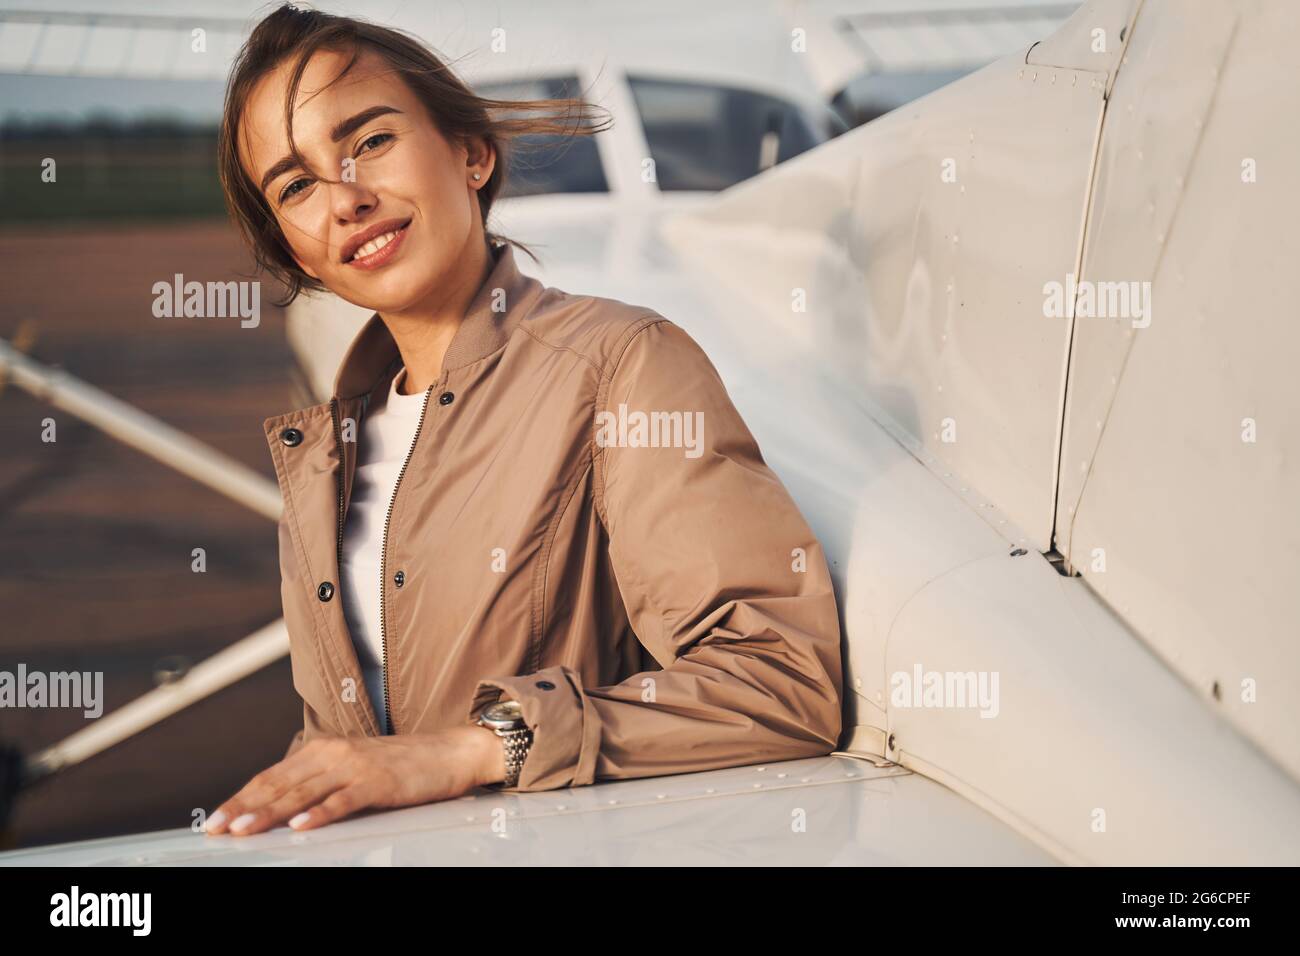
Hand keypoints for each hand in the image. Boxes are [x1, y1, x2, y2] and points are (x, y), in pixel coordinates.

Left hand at [203, 724, 505, 835]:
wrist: (449, 753)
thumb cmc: (402, 764)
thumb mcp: (353, 767)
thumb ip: (320, 782)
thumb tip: (283, 809)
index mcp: (323, 748)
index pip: (272, 775)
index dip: (241, 797)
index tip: (216, 817)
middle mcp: (333, 753)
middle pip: (279, 784)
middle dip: (243, 808)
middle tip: (217, 827)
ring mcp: (354, 766)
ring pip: (302, 793)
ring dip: (269, 813)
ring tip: (244, 829)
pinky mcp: (377, 781)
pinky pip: (342, 801)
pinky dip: (319, 814)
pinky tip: (301, 827)